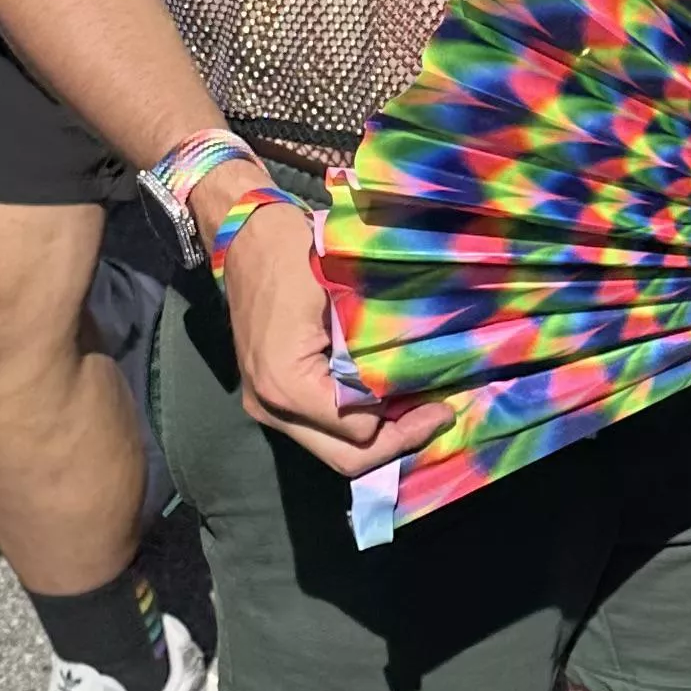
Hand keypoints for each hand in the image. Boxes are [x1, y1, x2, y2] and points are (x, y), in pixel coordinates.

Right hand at [218, 198, 450, 483]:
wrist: (246, 232)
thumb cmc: (297, 254)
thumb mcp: (346, 299)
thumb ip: (374, 353)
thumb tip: (419, 385)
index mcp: (287, 384)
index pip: (359, 435)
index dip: (408, 426)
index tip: (445, 405)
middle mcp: (269, 406)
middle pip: (345, 458)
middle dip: (396, 442)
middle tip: (436, 415)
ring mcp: (265, 405)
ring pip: (331, 448)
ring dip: (377, 435)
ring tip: (417, 408)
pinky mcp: (269, 395)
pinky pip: (319, 427)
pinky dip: (355, 421)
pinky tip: (384, 399)